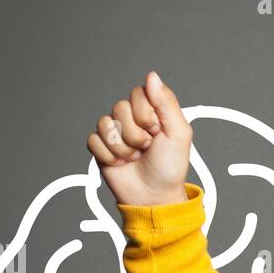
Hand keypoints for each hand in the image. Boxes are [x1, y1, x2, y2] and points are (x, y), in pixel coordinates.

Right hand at [87, 70, 192, 205]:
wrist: (154, 196)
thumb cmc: (170, 167)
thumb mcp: (179, 133)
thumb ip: (167, 102)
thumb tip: (152, 76)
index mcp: (151, 110)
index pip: (138, 93)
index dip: (146, 115)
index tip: (157, 132)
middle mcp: (131, 118)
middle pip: (119, 108)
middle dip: (136, 134)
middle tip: (147, 148)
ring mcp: (115, 132)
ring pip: (106, 124)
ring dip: (123, 147)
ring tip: (135, 157)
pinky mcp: (101, 147)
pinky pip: (94, 140)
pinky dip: (109, 156)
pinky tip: (121, 163)